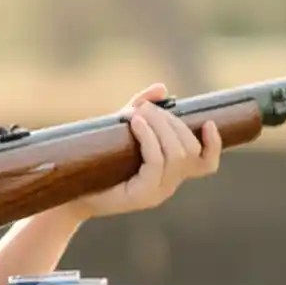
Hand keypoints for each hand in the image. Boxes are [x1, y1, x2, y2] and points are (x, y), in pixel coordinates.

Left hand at [67, 83, 221, 219]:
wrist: (72, 192)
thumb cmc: (98, 161)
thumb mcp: (122, 130)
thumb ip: (142, 109)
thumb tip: (161, 89)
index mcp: (171, 172)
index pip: (206, 164)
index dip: (214, 145)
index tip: (208, 122)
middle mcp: (169, 184)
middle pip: (189, 149)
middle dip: (171, 122)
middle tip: (145, 108)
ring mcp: (157, 192)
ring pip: (176, 154)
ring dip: (160, 126)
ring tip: (137, 114)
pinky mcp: (141, 195)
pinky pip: (155, 162)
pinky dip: (148, 138)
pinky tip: (135, 123)